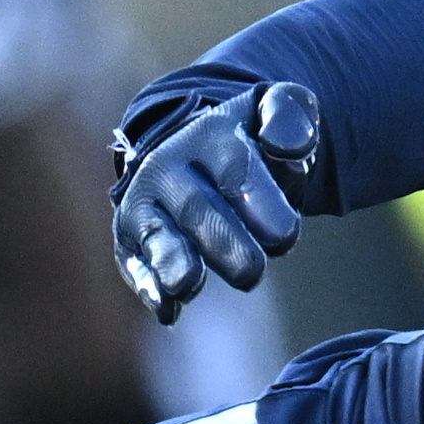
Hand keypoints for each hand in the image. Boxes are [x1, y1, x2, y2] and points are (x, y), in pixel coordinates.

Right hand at [110, 79, 327, 317]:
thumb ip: (292, 120)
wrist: (194, 151)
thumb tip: (288, 147)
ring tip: (190, 285)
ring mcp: (145, 203)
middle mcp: (169, 167)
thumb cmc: (252, 143)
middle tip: (252, 272)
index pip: (239, 175)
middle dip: (229, 248)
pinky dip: (151, 289)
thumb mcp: (279, 113)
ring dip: (174, 265)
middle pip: (199, 211)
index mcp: (211, 136)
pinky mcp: (131, 238)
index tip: (285, 235)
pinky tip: (168, 309)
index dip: (268, 213)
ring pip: (158, 236)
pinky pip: (135, 265)